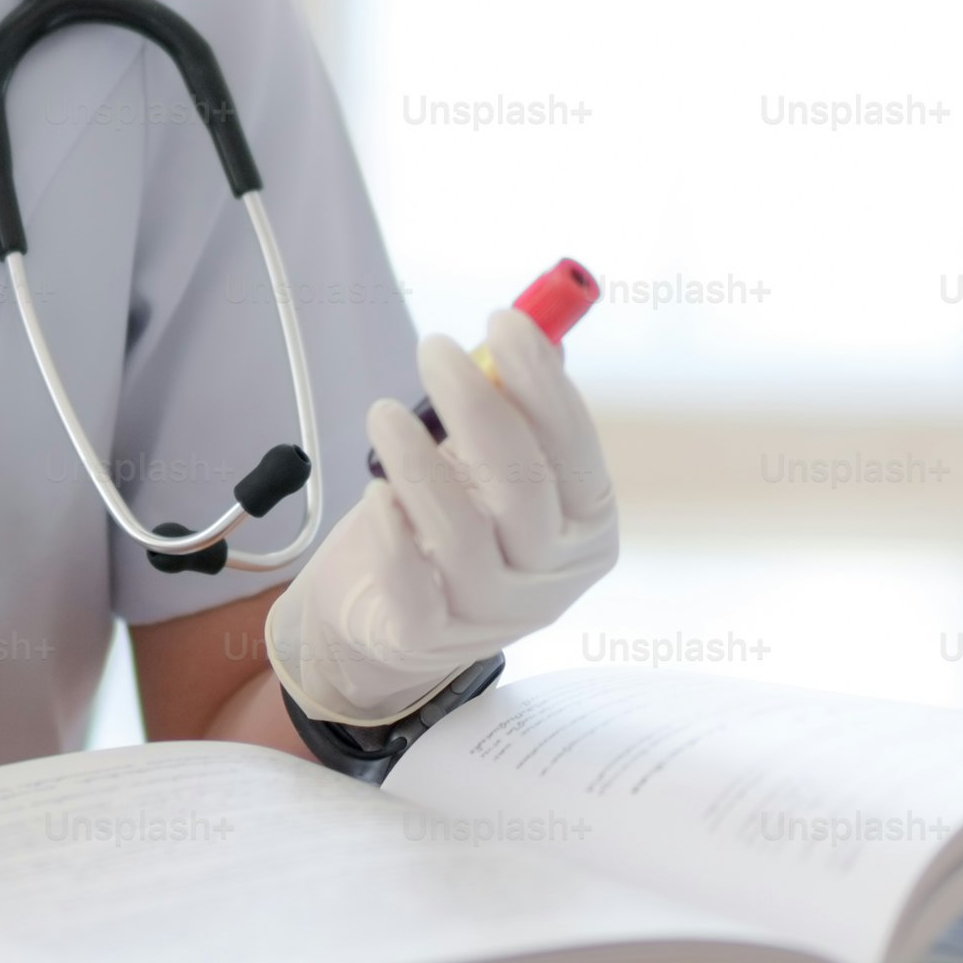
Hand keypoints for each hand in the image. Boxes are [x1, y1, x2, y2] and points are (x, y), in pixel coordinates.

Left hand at [268, 307, 621, 725]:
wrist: (385, 618)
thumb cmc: (447, 520)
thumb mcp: (489, 464)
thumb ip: (515, 404)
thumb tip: (532, 323)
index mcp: (587, 524)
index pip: (576, 448)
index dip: (543, 383)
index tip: (504, 321)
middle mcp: (552, 575)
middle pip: (524, 488)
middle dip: (478, 408)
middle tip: (434, 349)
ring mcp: (495, 616)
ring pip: (464, 535)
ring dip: (419, 463)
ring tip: (382, 413)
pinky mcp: (428, 640)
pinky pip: (413, 587)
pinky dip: (392, 534)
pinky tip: (376, 493)